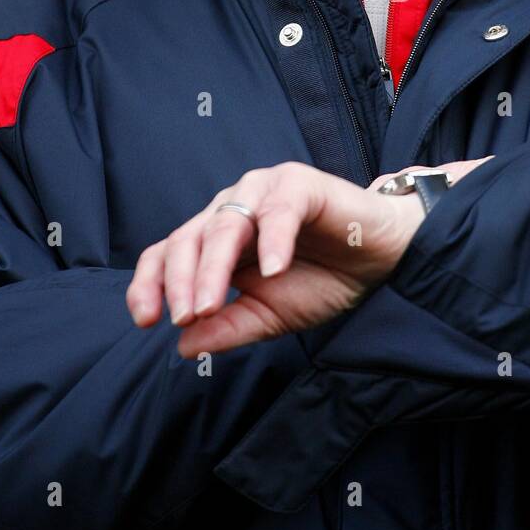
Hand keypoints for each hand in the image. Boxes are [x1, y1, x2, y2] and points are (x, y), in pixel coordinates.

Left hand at [126, 157, 492, 357]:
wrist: (382, 261)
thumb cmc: (324, 281)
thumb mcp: (270, 316)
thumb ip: (228, 327)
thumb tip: (182, 346)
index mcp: (216, 241)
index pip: (167, 255)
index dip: (149, 284)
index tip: (146, 321)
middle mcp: (232, 209)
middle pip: (188, 239)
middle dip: (181, 282)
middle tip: (184, 319)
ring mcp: (263, 192)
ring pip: (224, 222)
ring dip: (213, 267)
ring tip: (211, 305)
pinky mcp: (300, 184)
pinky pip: (278, 208)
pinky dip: (272, 239)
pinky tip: (273, 270)